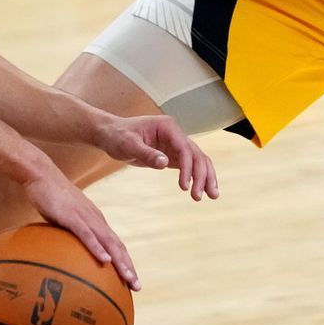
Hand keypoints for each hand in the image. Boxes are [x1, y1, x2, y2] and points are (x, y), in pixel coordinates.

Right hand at [17, 160, 140, 289]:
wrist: (40, 174)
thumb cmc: (49, 196)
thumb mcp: (61, 218)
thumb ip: (66, 233)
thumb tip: (62, 253)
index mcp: (95, 220)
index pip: (115, 244)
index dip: (125, 262)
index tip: (131, 280)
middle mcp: (95, 219)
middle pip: (117, 246)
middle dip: (128, 267)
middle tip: (137, 287)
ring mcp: (85, 217)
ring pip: (108, 242)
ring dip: (120, 261)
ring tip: (128, 278)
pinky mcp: (71, 216)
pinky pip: (87, 235)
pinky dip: (97, 248)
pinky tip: (105, 260)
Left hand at [93, 114, 219, 201]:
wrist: (111, 134)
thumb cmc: (117, 136)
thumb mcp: (128, 145)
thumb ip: (146, 153)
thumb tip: (165, 163)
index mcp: (168, 127)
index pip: (185, 148)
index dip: (187, 168)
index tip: (184, 187)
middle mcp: (176, 134)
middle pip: (197, 155)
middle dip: (202, 176)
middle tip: (199, 197)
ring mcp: (176, 144)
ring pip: (199, 160)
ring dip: (206, 177)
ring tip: (213, 197)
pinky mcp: (173, 154)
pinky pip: (191, 165)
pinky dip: (198, 177)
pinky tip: (202, 191)